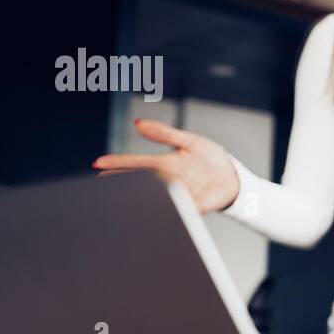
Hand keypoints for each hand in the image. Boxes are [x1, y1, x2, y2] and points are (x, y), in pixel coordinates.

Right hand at [92, 118, 240, 214]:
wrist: (234, 178)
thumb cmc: (211, 160)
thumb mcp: (189, 141)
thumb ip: (164, 133)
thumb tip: (138, 123)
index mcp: (165, 165)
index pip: (137, 164)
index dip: (118, 164)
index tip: (98, 163)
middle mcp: (169, 181)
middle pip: (141, 183)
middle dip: (121, 184)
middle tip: (101, 184)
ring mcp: (181, 195)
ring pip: (156, 198)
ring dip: (140, 198)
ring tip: (122, 197)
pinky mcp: (196, 206)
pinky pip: (180, 210)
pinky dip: (171, 210)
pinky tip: (161, 207)